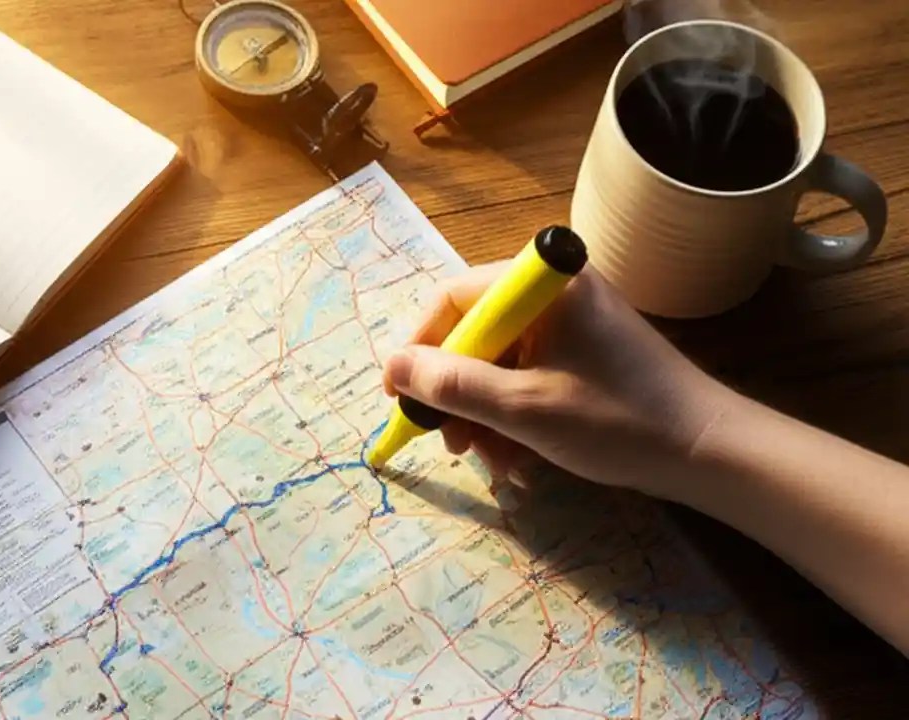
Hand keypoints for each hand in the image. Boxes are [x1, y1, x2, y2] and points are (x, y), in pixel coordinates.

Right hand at [381, 262, 732, 496]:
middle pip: (474, 334)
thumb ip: (452, 385)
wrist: (708, 451)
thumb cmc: (618, 421)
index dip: (419, 350)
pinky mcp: (583, 353)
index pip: (453, 299)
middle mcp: (554, 292)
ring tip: (492, 462)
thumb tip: (392, 366)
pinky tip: (518, 459)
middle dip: (457, 395)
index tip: (403, 400)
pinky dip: (514, 417)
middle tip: (450, 444)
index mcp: (544, 284)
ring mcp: (571, 323)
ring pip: (497, 363)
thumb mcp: (524, 408)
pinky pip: (527, 376)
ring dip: (484, 416)